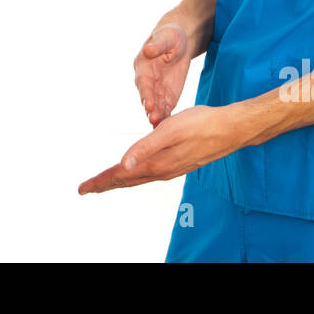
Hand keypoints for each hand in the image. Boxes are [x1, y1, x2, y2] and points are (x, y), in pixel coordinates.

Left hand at [77, 105, 237, 193]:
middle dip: (105, 184)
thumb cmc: (201, 124)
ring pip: (138, 178)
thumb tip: (122, 166)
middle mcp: (162, 170)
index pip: (120, 175)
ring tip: (105, 183)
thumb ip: (144, 148)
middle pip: (126, 180)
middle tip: (86, 189)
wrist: (231, 129)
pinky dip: (136, 176)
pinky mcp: (179, 163)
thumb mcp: (169, 131)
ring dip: (119, 181)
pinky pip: (150, 174)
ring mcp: (171, 168)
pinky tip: (136, 172)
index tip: (82, 188)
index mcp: (156, 163)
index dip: (100, 181)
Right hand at [134, 22, 192, 126]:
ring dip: (157, 115)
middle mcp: (146, 79)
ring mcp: (156, 88)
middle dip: (150, 108)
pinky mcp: (166, 94)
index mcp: (143, 65)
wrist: (178, 41)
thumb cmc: (170, 35)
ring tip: (159, 126)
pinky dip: (165, 116)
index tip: (149, 104)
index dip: (146, 93)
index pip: (144, 82)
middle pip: (147, 96)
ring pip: (155, 105)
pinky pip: (164, 107)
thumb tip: (147, 49)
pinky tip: (167, 126)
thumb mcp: (166, 37)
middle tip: (153, 119)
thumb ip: (157, 45)